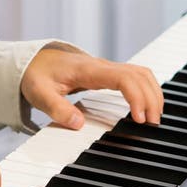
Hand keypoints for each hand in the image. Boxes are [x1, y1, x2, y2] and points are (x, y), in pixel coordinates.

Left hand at [21, 48, 163, 129]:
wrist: (33, 61)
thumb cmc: (37, 75)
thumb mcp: (39, 93)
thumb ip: (57, 108)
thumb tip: (77, 123)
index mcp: (88, 70)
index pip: (123, 77)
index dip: (137, 96)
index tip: (140, 118)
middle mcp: (101, 66)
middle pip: (139, 75)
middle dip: (151, 99)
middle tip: (152, 124)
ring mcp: (106, 68)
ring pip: (141, 73)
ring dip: (152, 93)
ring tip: (153, 118)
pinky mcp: (108, 74)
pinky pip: (135, 76)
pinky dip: (146, 89)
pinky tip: (147, 106)